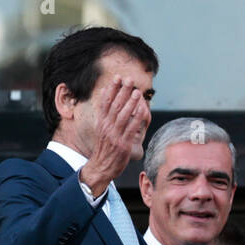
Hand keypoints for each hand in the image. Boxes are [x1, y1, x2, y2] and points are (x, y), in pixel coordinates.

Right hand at [78, 77, 150, 196]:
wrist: (101, 167)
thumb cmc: (104, 147)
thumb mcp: (100, 128)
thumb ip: (103, 112)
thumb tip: (102, 94)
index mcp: (101, 122)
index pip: (105, 102)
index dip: (111, 89)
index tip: (117, 77)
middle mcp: (106, 127)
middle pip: (115, 106)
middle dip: (122, 92)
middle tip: (130, 80)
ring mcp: (115, 136)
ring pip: (123, 116)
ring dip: (131, 103)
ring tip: (137, 92)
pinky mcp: (123, 144)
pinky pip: (131, 129)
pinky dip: (137, 119)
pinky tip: (143, 110)